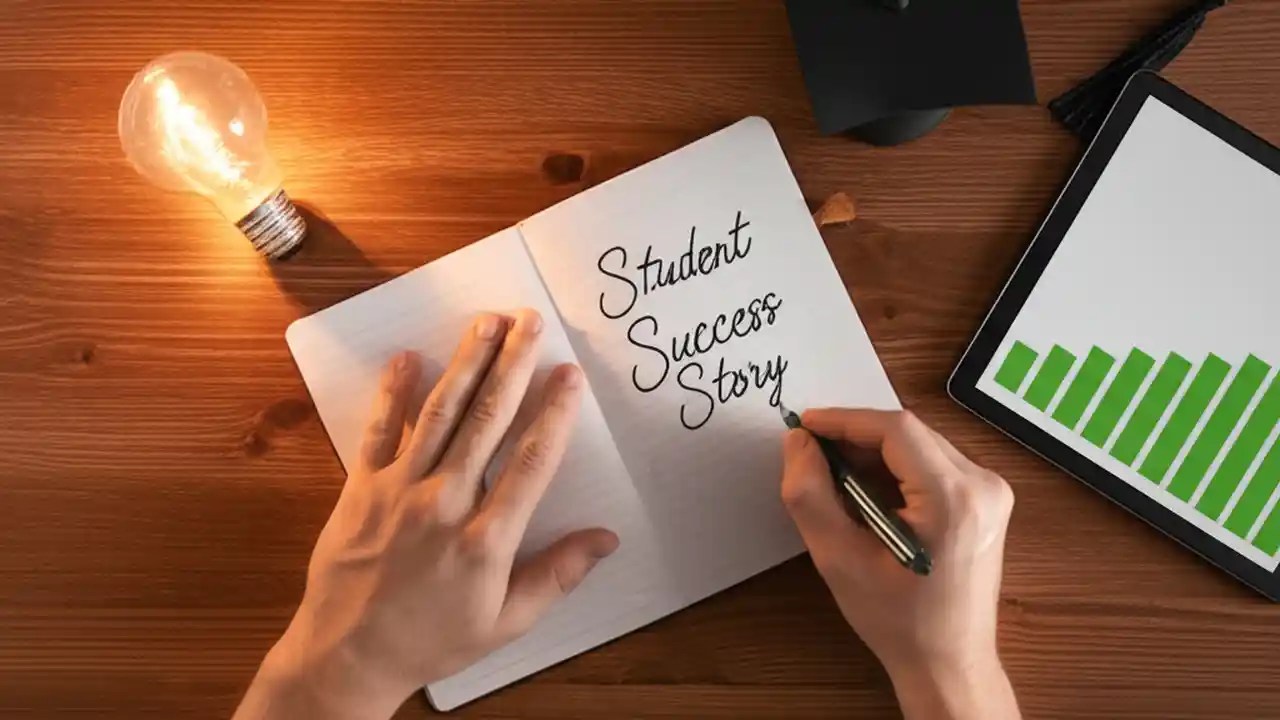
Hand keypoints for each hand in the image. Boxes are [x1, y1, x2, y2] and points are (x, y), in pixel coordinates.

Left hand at [235, 310, 618, 719]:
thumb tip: (606, 539)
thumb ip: (556, 576)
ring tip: (486, 322)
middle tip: (530, 321)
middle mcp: (443, 504)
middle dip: (512, 365)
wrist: (348, 654)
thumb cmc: (432, 641)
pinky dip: (392, 392)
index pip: (529, 462)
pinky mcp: (360, 488)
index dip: (553, 413)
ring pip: (439, 414)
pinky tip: (408, 357)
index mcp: (485, 540)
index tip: (569, 374)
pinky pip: (379, 430)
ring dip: (464, 363)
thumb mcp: (505, 622)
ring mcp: (398, 491)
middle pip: (486, 420)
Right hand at [781, 408, 1017, 719]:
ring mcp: (992, 492)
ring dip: (876, 451)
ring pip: (922, 445)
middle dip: (857, 436)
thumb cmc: (897, 621)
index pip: (896, 430)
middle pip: (910, 434)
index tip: (805, 426)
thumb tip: (798, 442)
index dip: (845, 420)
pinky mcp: (988, 500)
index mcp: (954, 499)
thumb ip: (810, 495)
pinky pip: (934, 463)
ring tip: (836, 473)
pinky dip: (897, 467)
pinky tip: (868, 489)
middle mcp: (983, 486)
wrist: (949, 663)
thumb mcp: (839, 559)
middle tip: (813, 453)